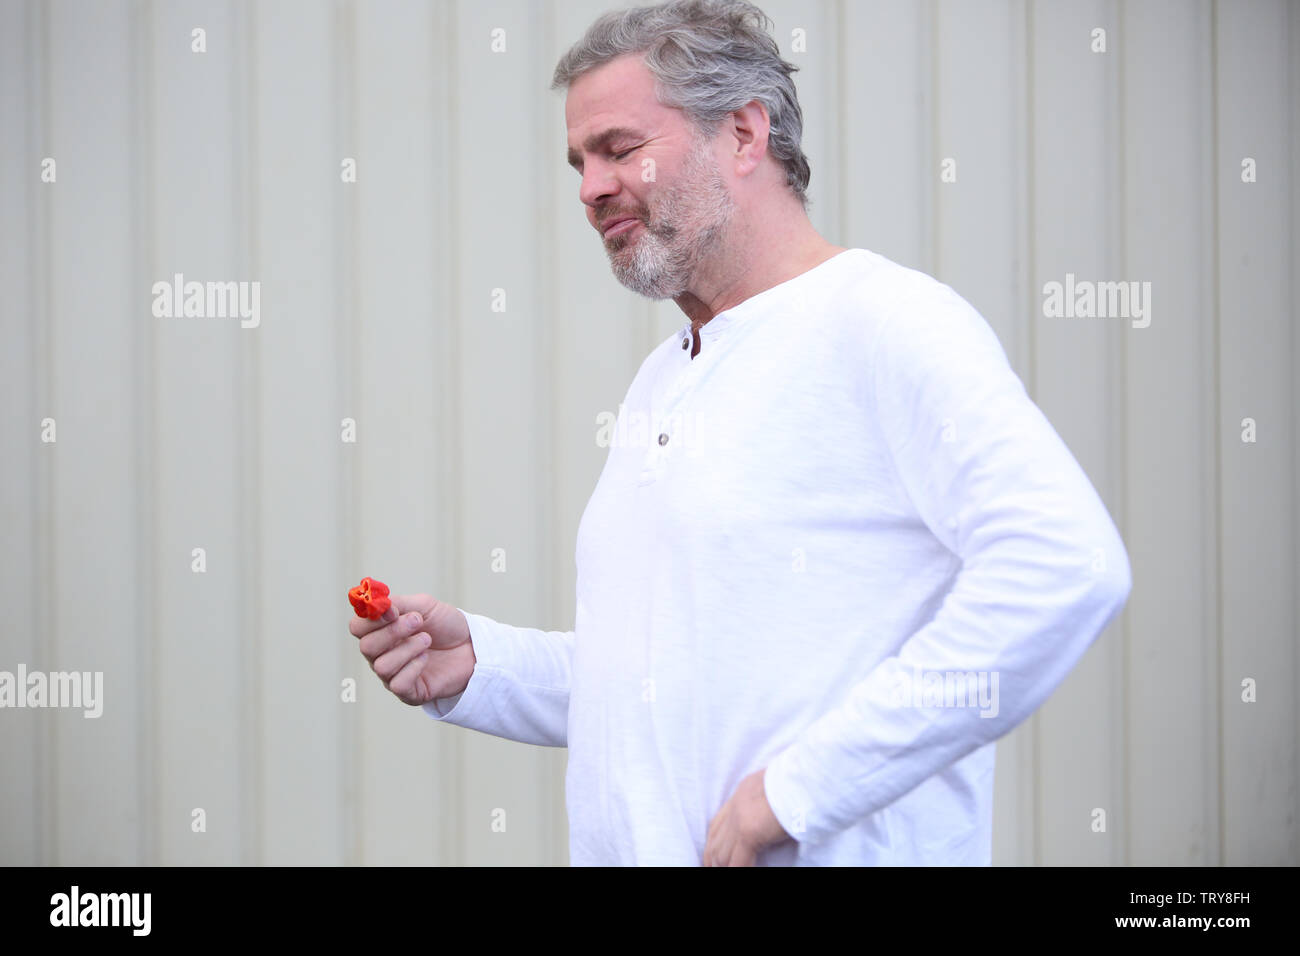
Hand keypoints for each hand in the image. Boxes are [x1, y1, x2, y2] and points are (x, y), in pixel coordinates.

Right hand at [349, 593, 475, 706]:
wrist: (473, 645)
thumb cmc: (446, 626)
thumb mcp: (424, 606)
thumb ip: (398, 603)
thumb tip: (380, 607)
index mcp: (381, 631)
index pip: (357, 627)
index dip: (372, 619)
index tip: (393, 611)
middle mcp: (381, 654)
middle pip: (366, 647)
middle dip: (393, 632)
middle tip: (418, 622)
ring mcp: (392, 675)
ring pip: (382, 666)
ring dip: (408, 648)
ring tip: (427, 640)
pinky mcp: (408, 693)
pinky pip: (398, 684)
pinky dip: (414, 667)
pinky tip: (426, 658)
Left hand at [702, 767, 791, 865]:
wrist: (803, 783)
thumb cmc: (798, 787)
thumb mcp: (773, 790)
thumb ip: (762, 803)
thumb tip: (764, 821)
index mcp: (741, 794)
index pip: (717, 822)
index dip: (712, 841)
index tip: (711, 855)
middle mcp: (736, 806)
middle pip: (714, 839)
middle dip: (712, 857)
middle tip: (712, 869)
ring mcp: (739, 820)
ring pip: (722, 853)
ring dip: (724, 866)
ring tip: (726, 872)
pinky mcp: (749, 834)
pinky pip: (738, 862)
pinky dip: (740, 870)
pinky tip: (745, 871)